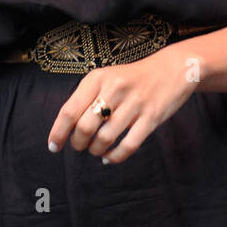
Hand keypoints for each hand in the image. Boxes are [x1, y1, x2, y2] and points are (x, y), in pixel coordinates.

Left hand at [46, 45, 203, 164]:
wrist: (172, 69)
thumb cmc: (132, 79)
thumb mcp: (106, 78)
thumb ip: (86, 98)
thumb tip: (65, 129)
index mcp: (97, 78)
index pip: (69, 110)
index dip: (58, 133)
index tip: (53, 147)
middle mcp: (114, 89)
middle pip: (85, 127)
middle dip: (78, 143)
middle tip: (80, 146)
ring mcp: (134, 103)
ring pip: (105, 138)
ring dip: (96, 150)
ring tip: (96, 149)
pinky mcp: (152, 117)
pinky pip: (128, 145)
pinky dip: (115, 157)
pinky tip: (109, 157)